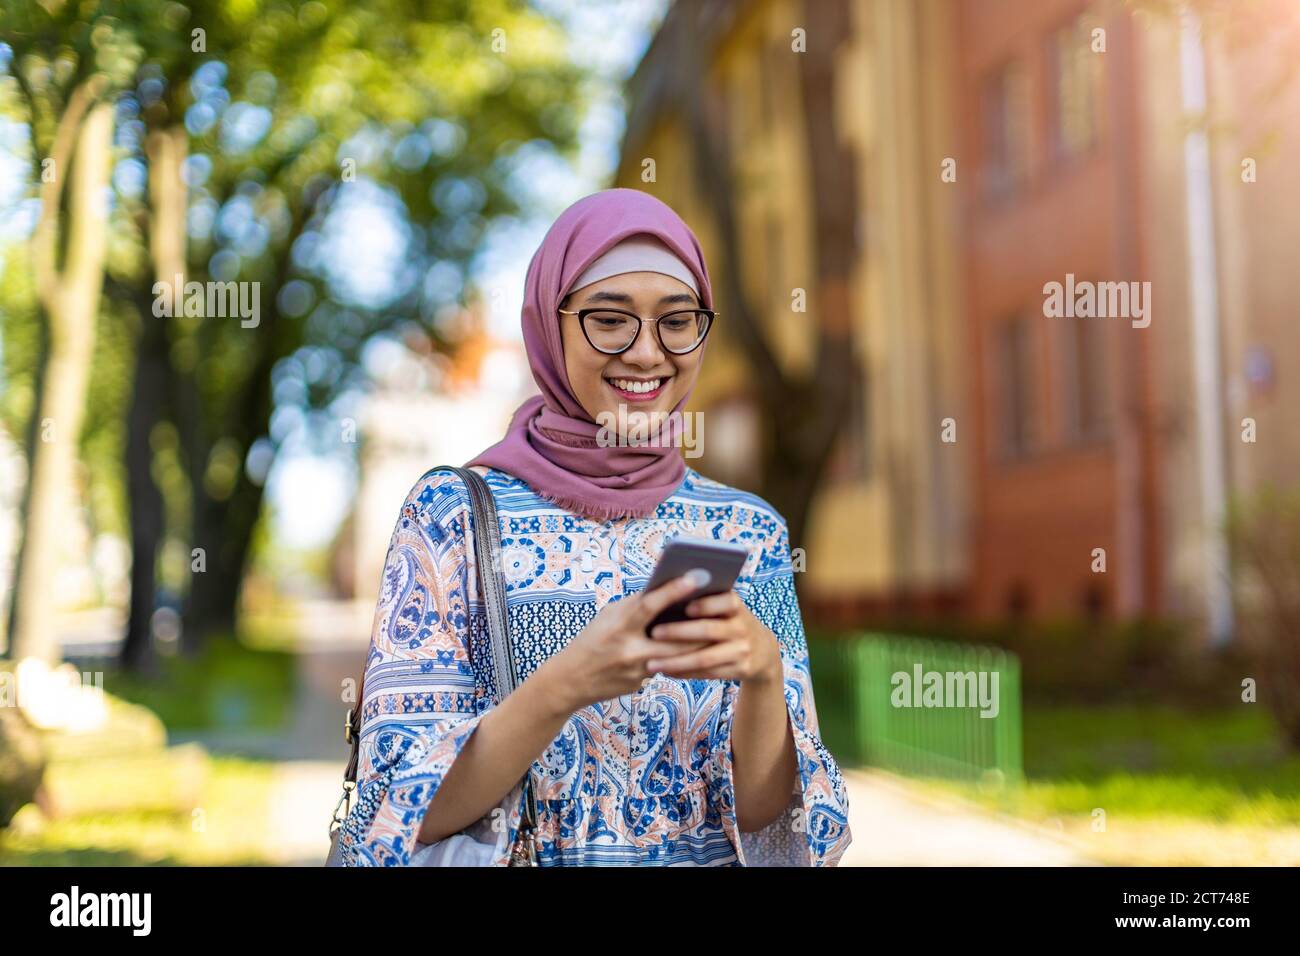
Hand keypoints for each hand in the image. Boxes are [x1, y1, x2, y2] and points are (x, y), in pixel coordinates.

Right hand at [542, 570, 714, 711]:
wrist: (570, 680)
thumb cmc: (592, 639)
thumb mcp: (609, 616)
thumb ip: (636, 606)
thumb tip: (668, 593)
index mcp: (618, 626)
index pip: (649, 605)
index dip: (674, 590)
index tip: (696, 576)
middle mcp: (629, 649)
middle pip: (676, 639)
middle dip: (700, 627)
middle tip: (721, 611)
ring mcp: (636, 671)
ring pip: (678, 658)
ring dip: (697, 645)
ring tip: (714, 631)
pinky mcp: (640, 683)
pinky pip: (666, 667)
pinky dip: (679, 657)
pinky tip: (694, 649)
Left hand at [645, 590, 782, 683]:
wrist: (763, 651)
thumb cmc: (730, 622)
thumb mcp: (727, 609)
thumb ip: (705, 600)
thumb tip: (666, 595)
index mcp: (737, 606)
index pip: (726, 601)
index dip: (705, 604)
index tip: (684, 606)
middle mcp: (742, 627)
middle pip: (708, 630)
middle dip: (679, 632)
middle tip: (653, 633)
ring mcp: (743, 650)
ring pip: (705, 658)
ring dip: (676, 661)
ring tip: (652, 663)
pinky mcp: (740, 670)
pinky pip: (708, 673)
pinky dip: (685, 673)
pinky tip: (667, 672)